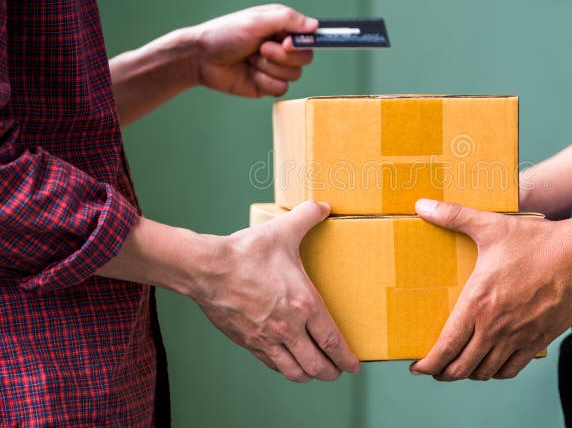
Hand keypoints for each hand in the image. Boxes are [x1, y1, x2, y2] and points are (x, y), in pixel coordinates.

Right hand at [192, 201, 359, 381]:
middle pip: (317, 363)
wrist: (208, 269)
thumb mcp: (283, 230)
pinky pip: (272, 364)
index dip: (346, 357)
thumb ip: (307, 217)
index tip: (354, 366)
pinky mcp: (248, 342)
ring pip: (295, 370)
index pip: (332, 340)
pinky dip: (285, 368)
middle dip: (331, 371)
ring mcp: (267, 338)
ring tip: (316, 372)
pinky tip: (288, 363)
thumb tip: (323, 206)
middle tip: (338, 370)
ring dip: (309, 375)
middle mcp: (288, 328)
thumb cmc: (248, 252)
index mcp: (304, 304)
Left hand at [193, 4, 316, 97]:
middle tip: (260, 48)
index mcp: (282, 28)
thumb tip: (315, 26)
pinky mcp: (268, 85)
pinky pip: (281, 88)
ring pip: (294, 75)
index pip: (310, 36)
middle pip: (305, 58)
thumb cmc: (226, 34)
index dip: (303, 42)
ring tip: (250, 59)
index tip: (287, 43)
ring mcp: (276, 68)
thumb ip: (288, 20)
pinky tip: (249, 73)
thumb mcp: (257, 21)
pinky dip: (264, 81)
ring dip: (269, 67)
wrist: (202, 58)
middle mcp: (282, 48)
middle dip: (281, 56)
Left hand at [409, 199, 571, 380]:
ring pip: (485, 372)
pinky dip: (495, 372)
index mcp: (478, 303)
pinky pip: (511, 369)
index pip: (446, 346)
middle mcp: (495, 327)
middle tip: (434, 368)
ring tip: (458, 367)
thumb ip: (453, 216)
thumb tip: (422, 205)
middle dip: (443, 372)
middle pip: (461, 367)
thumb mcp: (490, 226)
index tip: (417, 366)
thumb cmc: (536, 241)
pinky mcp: (537, 341)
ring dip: (468, 374)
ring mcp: (517, 337)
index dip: (428, 363)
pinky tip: (490, 364)